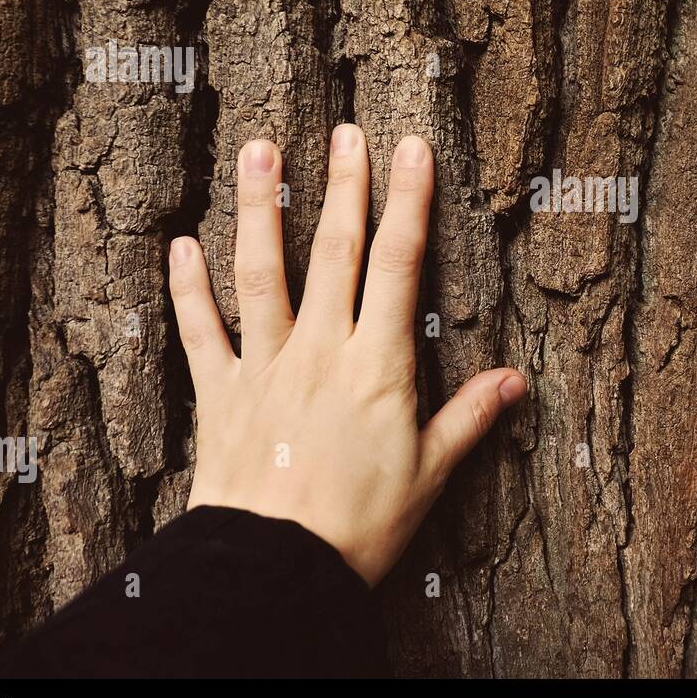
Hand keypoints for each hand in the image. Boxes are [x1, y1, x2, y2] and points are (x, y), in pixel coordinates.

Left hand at [168, 125, 525, 586]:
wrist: (274, 568)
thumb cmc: (359, 525)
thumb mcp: (429, 473)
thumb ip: (468, 418)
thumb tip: (515, 380)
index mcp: (378, 365)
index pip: (398, 265)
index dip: (407, 202)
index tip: (410, 150)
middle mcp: (321, 350)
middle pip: (332, 251)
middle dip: (342, 185)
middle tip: (345, 129)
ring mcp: (266, 366)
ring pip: (261, 273)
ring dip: (259, 208)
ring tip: (258, 150)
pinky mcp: (222, 392)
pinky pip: (202, 332)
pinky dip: (188, 289)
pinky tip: (181, 246)